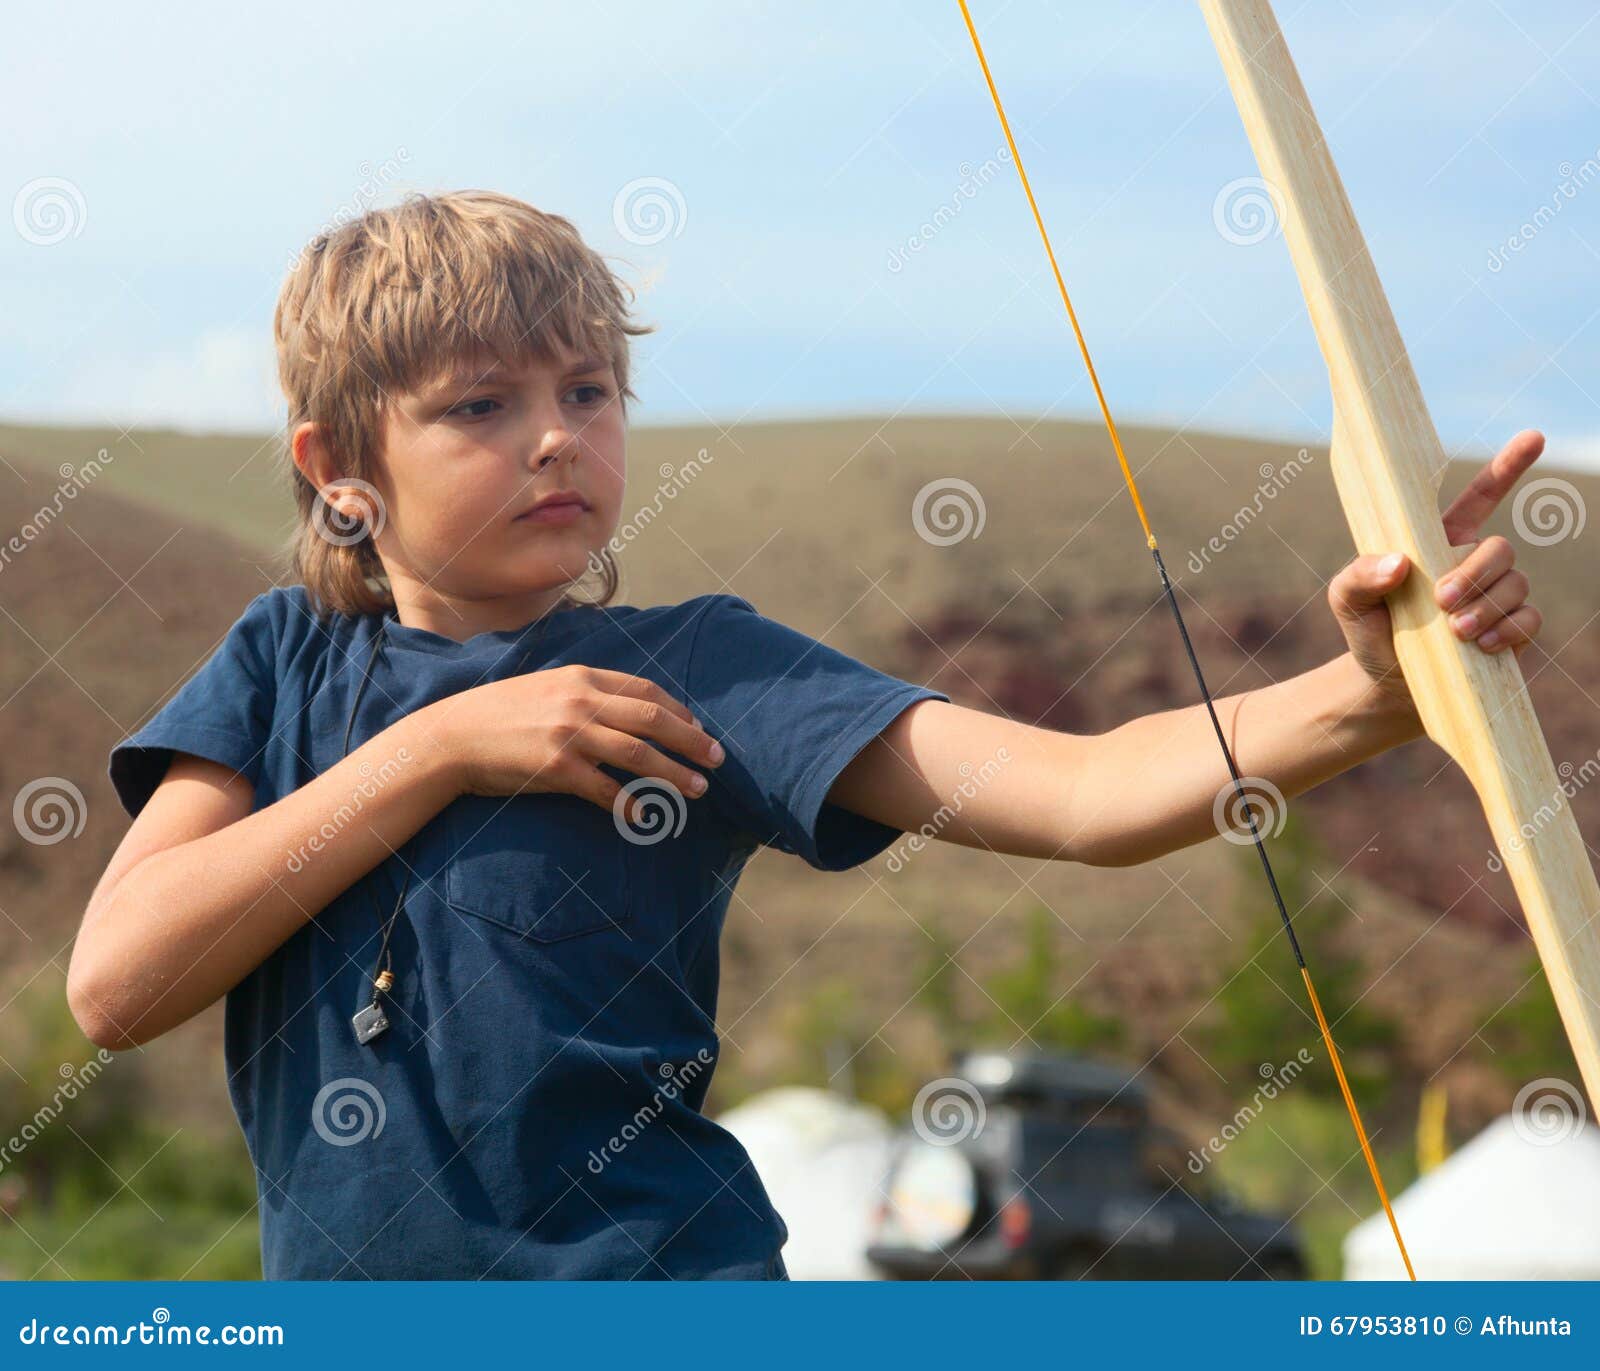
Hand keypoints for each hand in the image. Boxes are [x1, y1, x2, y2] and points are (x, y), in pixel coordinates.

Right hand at [425, 665, 724, 816]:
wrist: (452, 736)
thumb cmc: (501, 713)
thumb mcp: (547, 686)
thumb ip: (586, 692)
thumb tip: (628, 708)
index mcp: (582, 676)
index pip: (646, 690)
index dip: (680, 711)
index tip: (699, 729)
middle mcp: (581, 701)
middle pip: (654, 719)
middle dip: (692, 740)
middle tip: (718, 759)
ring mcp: (570, 735)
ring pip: (640, 754)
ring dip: (675, 774)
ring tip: (699, 789)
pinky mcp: (557, 768)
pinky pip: (606, 790)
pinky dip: (631, 804)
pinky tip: (647, 816)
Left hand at [1328, 429, 1545, 708]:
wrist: (1385, 686)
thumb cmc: (1367, 630)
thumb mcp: (1346, 600)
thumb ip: (1359, 575)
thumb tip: (1399, 563)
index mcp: (1439, 541)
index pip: (1481, 496)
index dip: (1508, 467)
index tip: (1534, 437)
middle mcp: (1474, 563)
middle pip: (1499, 548)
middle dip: (1474, 574)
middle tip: (1441, 601)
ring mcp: (1496, 595)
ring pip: (1516, 583)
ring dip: (1487, 606)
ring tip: (1455, 631)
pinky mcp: (1511, 630)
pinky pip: (1529, 619)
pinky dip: (1508, 629)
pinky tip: (1481, 644)